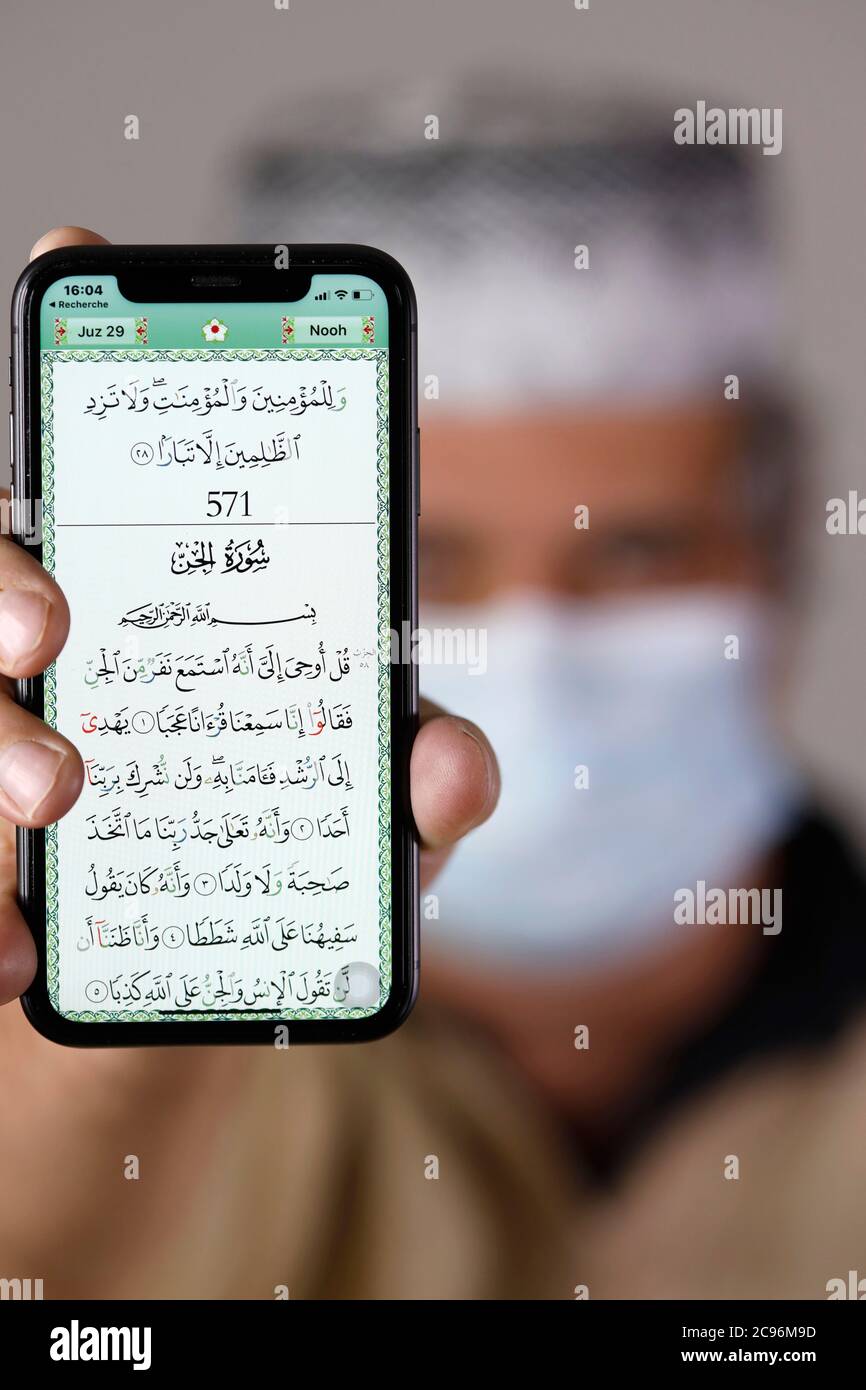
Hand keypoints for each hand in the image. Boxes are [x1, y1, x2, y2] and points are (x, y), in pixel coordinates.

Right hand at [0, 225, 500, 1010]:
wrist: (220, 991)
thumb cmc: (304, 871)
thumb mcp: (386, 830)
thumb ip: (428, 787)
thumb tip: (449, 757)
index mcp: (172, 606)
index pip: (109, 469)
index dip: (80, 353)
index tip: (72, 245)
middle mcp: (70, 648)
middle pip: (2, 561)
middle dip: (1, 569)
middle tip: (54, 627)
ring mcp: (13, 740)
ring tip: (57, 798)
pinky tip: (21, 961)